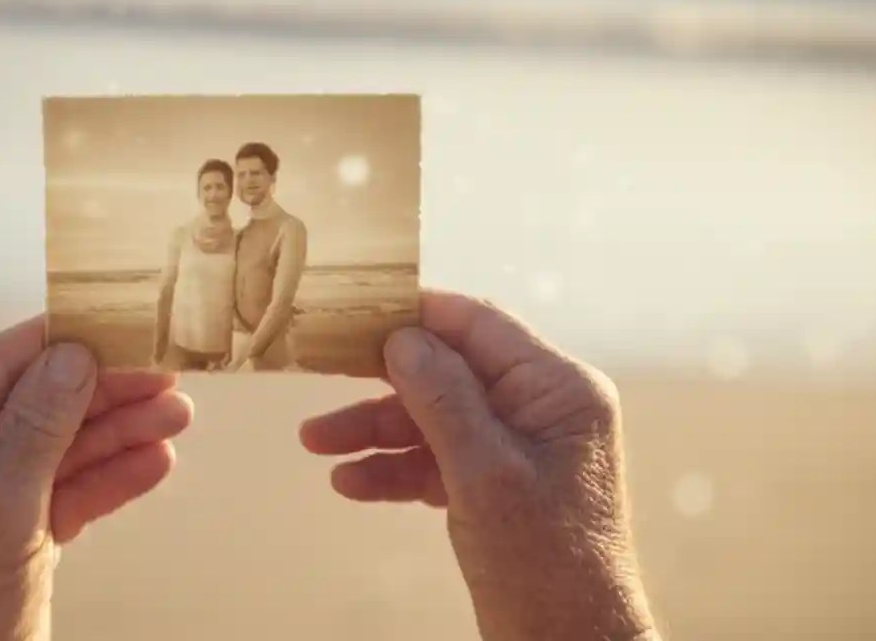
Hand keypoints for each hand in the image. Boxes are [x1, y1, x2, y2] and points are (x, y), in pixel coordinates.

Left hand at [0, 316, 192, 640]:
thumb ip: (37, 429)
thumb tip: (71, 355)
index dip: (58, 341)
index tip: (115, 321)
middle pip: (40, 403)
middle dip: (105, 390)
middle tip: (166, 373)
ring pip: (64, 447)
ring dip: (121, 431)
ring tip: (179, 414)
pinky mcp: (22, 533)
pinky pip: (73, 490)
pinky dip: (114, 477)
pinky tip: (156, 460)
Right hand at [299, 291, 657, 640]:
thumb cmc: (545, 565)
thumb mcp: (485, 473)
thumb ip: (444, 398)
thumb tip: (403, 337)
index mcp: (559, 389)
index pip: (477, 324)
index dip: (414, 312)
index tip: (353, 309)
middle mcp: (541, 409)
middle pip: (446, 371)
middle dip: (380, 378)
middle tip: (317, 367)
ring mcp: (518, 448)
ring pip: (432, 418)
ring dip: (374, 429)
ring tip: (316, 442)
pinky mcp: (496, 487)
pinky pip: (436, 460)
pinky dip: (393, 469)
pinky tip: (351, 482)